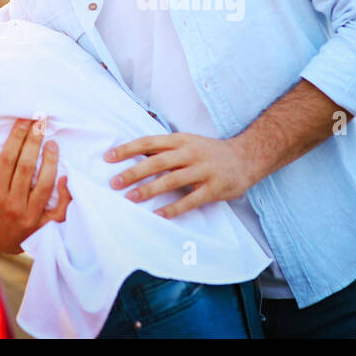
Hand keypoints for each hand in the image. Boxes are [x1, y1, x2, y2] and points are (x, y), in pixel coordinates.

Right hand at [0, 118, 70, 254]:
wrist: (1, 244)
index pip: (7, 161)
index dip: (16, 139)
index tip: (23, 121)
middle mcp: (13, 205)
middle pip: (27, 168)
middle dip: (34, 142)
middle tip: (40, 122)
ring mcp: (31, 216)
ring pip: (45, 185)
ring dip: (51, 161)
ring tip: (52, 143)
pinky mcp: (46, 225)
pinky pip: (60, 209)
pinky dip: (65, 193)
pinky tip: (67, 176)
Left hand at [104, 133, 257, 217]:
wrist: (247, 156)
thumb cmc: (210, 152)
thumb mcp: (188, 143)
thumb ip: (165, 149)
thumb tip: (134, 154)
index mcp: (181, 140)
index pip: (149, 142)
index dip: (128, 149)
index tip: (108, 158)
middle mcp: (190, 153)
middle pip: (157, 161)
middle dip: (134, 172)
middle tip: (114, 182)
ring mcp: (203, 170)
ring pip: (172, 180)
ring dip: (150, 189)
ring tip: (131, 198)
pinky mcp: (213, 188)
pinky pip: (191, 200)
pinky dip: (174, 208)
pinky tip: (159, 215)